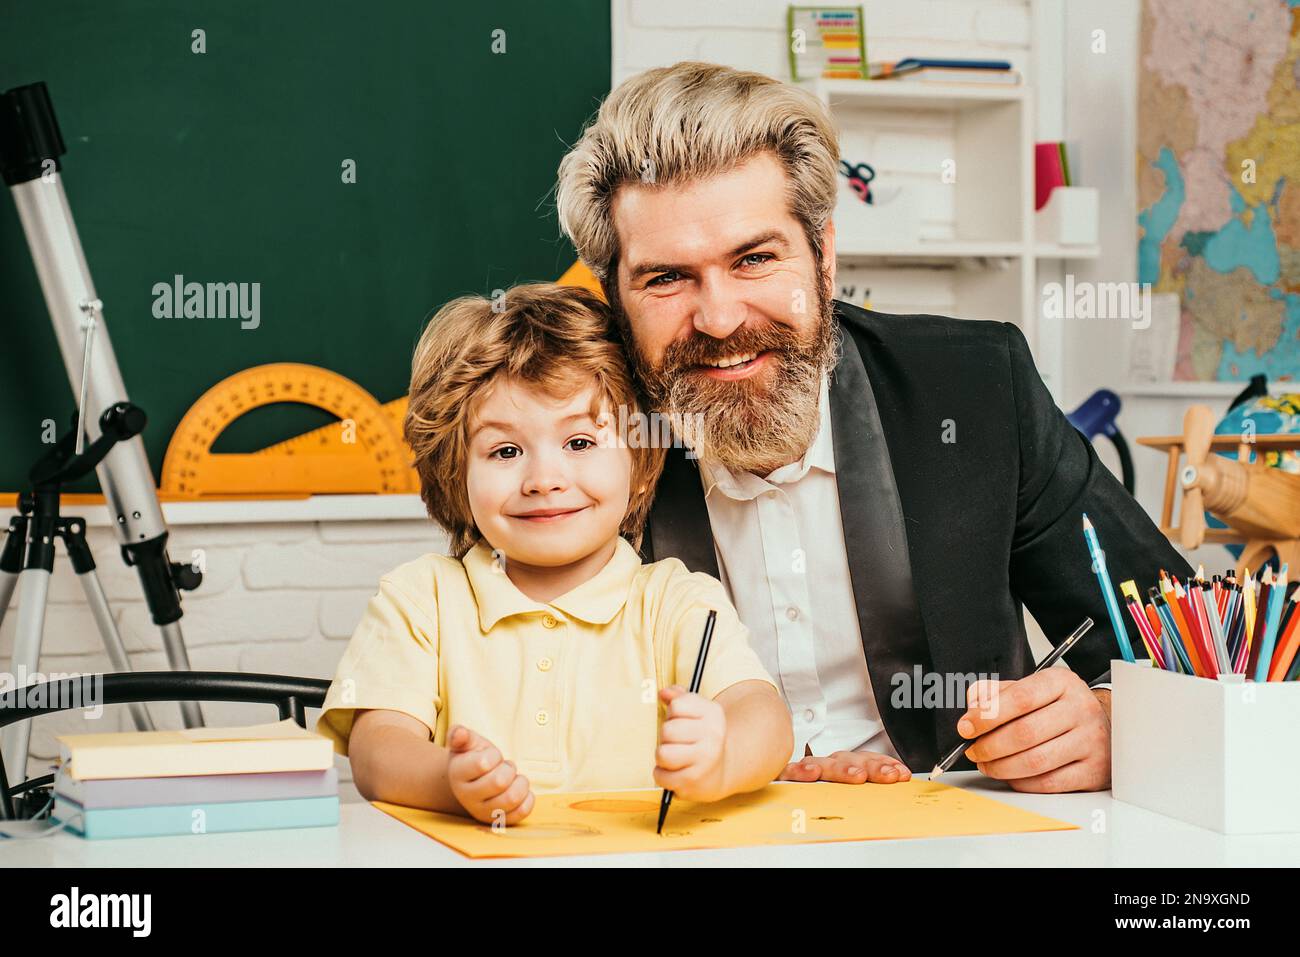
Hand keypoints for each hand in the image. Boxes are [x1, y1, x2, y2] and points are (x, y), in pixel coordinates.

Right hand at [446, 725, 534, 824]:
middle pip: (500, 782)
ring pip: (512, 798)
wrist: (473, 781)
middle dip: (508, 768)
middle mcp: (466, 797)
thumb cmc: (472, 757)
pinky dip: (528, 798)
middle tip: (504, 767)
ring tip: (513, 779)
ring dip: (520, 783)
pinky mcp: (498, 821)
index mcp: (457, 774)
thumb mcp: (467, 742)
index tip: (492, 757)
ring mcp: (482, 812)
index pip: (483, 764)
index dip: (494, 756)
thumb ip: (461, 734)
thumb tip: (459, 733)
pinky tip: (520, 790)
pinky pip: (522, 812)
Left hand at [654, 686, 727, 802]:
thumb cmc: (701, 736)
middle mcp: (712, 736)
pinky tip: (673, 771)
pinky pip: (661, 776)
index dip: (672, 713)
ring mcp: (704, 761)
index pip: (676, 706)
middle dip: (665, 737)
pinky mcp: (692, 781)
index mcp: (713, 714)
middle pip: (667, 730)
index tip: (681, 720)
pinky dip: (662, 774)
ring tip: (672, 756)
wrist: (720, 769)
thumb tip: (663, 693)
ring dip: (662, 756)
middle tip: (676, 742)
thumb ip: (679, 697)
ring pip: (662, 754)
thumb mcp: (697, 711)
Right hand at [779, 750, 910, 783]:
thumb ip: (865, 790)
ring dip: (842, 769)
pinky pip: (790, 771)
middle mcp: (826, 765)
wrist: (772, 777)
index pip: (866, 760)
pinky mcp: (784, 777)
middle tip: (888, 776)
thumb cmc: (815, 792)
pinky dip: (801, 771)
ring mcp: (806, 769)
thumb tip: (895, 789)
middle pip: (850, 760)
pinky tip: (811, 775)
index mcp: (843, 766)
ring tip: (857, 776)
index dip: (884, 764)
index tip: (902, 774)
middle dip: (872, 767)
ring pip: (825, 764)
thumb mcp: (845, 790)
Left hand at [958, 670, 1111, 792]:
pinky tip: (1010, 775)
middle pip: (1025, 733)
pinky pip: (1048, 783)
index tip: (966, 727)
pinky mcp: (1094, 771)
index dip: (987, 715)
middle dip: (989, 746)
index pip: (1020, 697)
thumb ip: (996, 693)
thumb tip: (972, 708)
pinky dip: (1021, 782)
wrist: (1102, 726)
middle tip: (973, 751)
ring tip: (987, 764)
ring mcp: (1090, 741)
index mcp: (1061, 682)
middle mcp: (1081, 709)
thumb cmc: (1058, 707)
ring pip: (1035, 761)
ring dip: (1001, 767)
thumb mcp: (1030, 688)